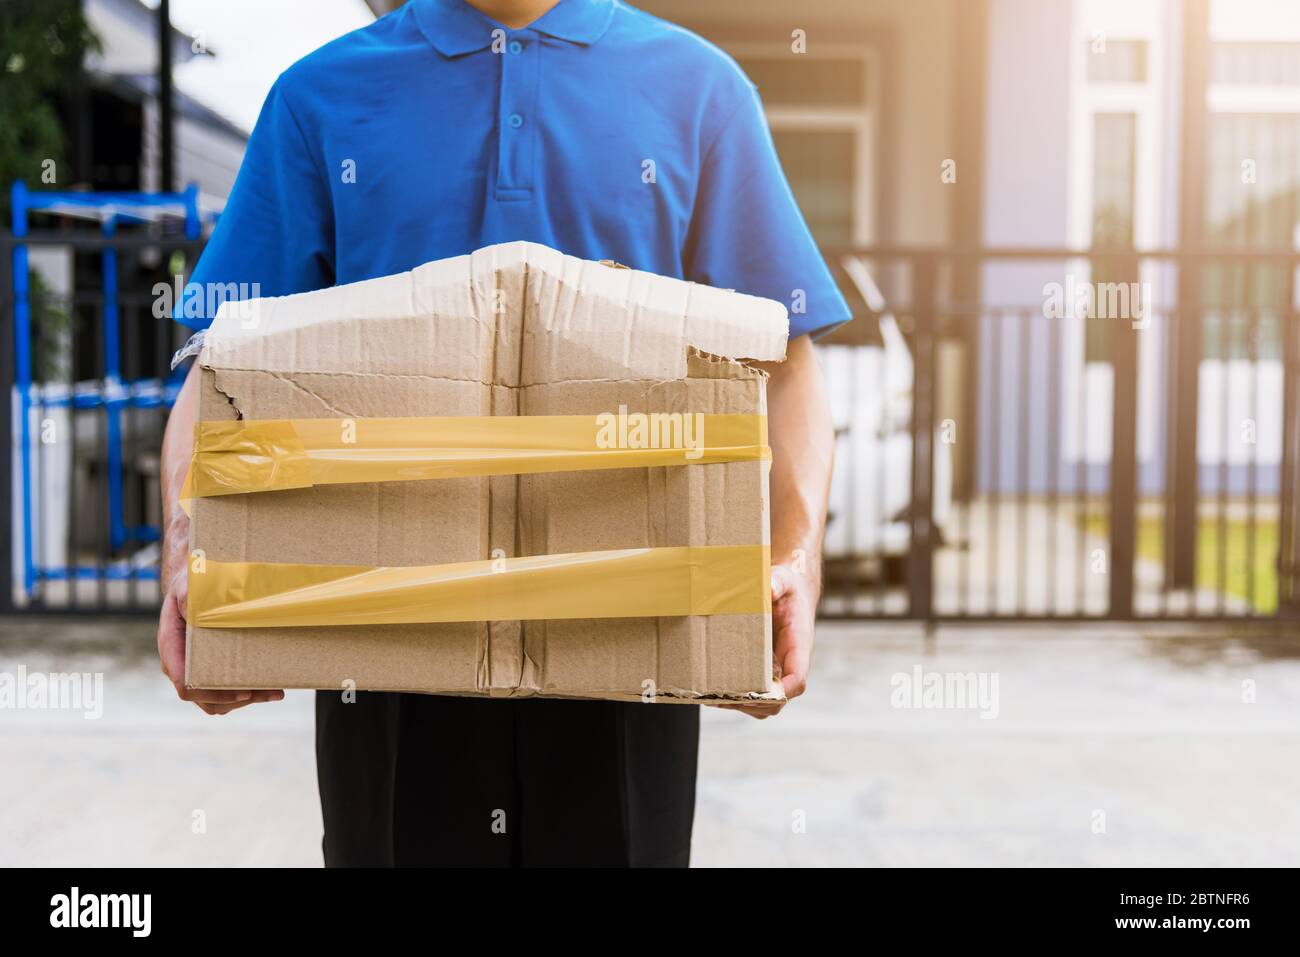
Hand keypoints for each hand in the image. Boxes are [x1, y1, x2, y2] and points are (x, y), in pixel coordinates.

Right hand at [157, 569, 283, 714]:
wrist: (192, 582)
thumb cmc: (192, 583)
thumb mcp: (189, 586)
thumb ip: (192, 600)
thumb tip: (204, 613)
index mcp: (172, 646)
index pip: (185, 683)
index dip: (213, 692)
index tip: (242, 693)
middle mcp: (179, 663)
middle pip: (204, 698)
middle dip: (236, 699)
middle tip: (268, 692)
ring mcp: (193, 669)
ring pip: (215, 701)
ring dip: (245, 699)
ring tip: (275, 692)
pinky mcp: (207, 669)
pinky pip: (223, 693)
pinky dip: (246, 694)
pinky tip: (271, 688)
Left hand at [721, 561, 816, 719]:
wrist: (790, 594)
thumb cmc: (788, 589)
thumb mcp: (784, 580)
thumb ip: (778, 582)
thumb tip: (770, 588)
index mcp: (799, 646)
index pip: (797, 679)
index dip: (782, 691)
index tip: (760, 694)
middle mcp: (790, 664)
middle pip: (779, 700)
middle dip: (753, 704)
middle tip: (723, 697)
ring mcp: (778, 671)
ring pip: (767, 704)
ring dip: (743, 706)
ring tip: (714, 699)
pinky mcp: (765, 672)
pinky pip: (756, 697)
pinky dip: (737, 700)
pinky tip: (714, 693)